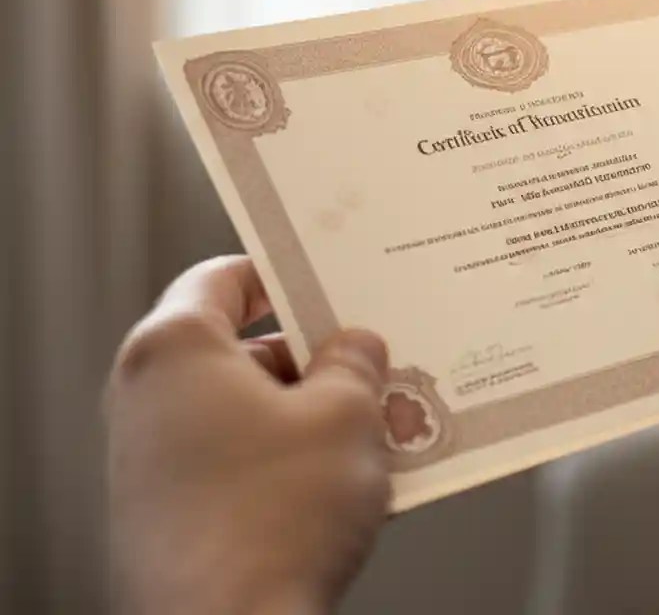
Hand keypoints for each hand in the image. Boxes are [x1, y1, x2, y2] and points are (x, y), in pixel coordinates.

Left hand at [106, 256, 390, 614]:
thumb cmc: (277, 519)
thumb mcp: (345, 415)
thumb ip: (355, 364)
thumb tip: (356, 347)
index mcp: (174, 349)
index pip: (225, 277)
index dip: (284, 274)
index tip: (331, 281)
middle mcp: (148, 396)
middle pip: (240, 348)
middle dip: (315, 358)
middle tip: (375, 367)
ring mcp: (153, 458)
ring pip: (245, 409)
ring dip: (309, 413)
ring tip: (374, 431)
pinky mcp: (169, 511)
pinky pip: (237, 461)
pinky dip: (286, 459)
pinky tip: (344, 482)